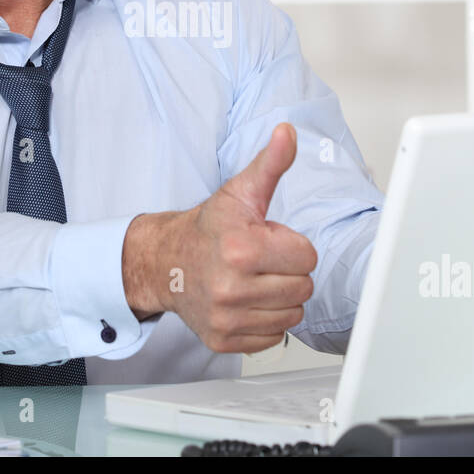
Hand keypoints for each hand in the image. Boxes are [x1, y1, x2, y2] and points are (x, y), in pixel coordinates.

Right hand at [123, 123, 317, 353]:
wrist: (166, 262)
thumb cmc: (209, 228)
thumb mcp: (240, 191)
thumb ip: (270, 164)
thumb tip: (288, 132)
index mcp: (240, 249)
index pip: (307, 257)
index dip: (291, 245)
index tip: (267, 240)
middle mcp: (231, 287)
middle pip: (303, 288)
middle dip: (287, 272)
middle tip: (260, 261)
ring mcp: (226, 317)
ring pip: (292, 315)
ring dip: (280, 298)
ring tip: (254, 280)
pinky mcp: (223, 340)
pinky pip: (272, 337)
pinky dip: (265, 321)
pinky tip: (247, 301)